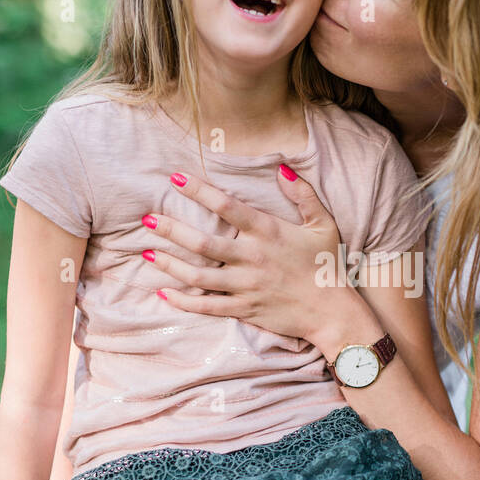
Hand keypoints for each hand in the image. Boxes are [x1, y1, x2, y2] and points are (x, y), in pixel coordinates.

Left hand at [142, 168, 348, 343]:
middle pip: (202, 243)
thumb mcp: (322, 224)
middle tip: (146, 219)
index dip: (198, 190)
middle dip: (171, 230)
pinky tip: (164, 293)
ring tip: (146, 254)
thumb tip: (281, 167)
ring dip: (169, 265)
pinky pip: (207, 307)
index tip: (174, 177)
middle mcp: (253, 258)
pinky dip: (183, 301)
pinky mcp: (244, 310)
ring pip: (198, 276)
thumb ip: (303, 194)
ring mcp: (246, 287)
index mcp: (268, 232)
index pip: (227, 206)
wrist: (333, 312)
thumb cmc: (327, 264)